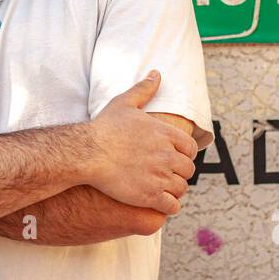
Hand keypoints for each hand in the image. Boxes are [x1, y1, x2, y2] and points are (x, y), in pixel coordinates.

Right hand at [84, 70, 199, 214]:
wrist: (87, 153)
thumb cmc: (104, 128)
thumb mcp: (125, 103)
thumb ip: (144, 89)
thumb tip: (156, 73)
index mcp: (166, 134)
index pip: (191, 149)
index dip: (183, 155)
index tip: (172, 158)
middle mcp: (168, 155)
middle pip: (188, 170)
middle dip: (178, 173)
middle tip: (164, 175)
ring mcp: (160, 176)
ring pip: (181, 188)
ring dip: (173, 190)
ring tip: (160, 189)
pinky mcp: (150, 195)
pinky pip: (172, 206)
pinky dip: (168, 206)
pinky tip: (157, 202)